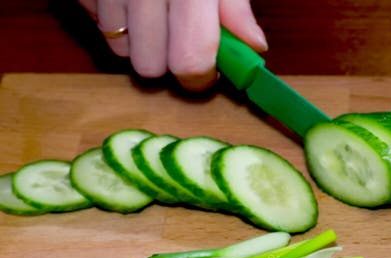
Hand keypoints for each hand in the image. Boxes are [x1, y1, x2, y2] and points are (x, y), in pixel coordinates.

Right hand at [80, 0, 267, 90]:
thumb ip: (234, 4)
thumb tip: (253, 45)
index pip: (189, 60)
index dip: (201, 75)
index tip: (209, 69)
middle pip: (149, 66)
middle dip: (168, 61)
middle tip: (180, 38)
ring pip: (119, 49)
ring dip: (138, 41)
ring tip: (154, 11)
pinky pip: (95, 20)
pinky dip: (113, 15)